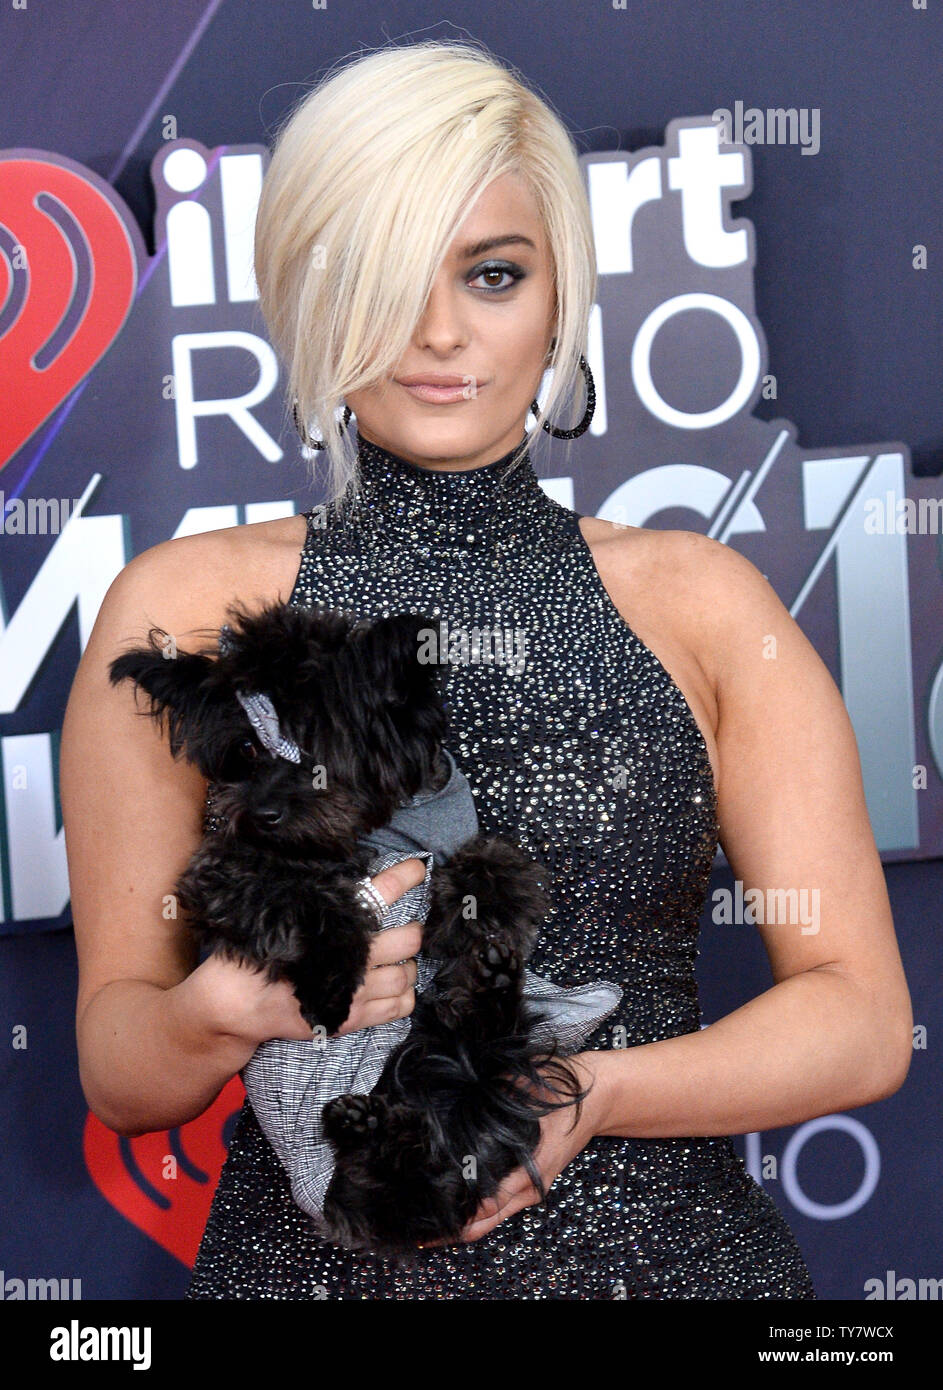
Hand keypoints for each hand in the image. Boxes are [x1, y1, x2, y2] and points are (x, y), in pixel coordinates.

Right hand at [190, 857, 426, 1044]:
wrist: (238, 1003)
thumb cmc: (256, 953)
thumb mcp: (286, 916)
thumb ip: (320, 903)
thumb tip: (352, 883)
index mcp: (335, 924)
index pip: (382, 891)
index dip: (405, 877)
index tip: (418, 869)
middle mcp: (352, 957)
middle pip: (407, 939)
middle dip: (413, 930)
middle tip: (408, 928)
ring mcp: (356, 991)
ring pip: (407, 974)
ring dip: (409, 965)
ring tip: (400, 960)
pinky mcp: (353, 1018)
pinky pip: (399, 1007)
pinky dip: (405, 995)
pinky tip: (396, 987)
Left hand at [418, 1051, 614, 1247]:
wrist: (596, 1097)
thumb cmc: (561, 1090)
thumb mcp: (526, 1092)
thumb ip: (493, 1105)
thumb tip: (455, 1110)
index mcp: (530, 1167)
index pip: (487, 1202)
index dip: (456, 1209)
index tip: (425, 1208)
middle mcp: (530, 1186)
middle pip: (484, 1223)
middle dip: (451, 1230)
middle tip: (417, 1230)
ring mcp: (532, 1189)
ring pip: (492, 1220)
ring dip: (463, 1224)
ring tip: (428, 1224)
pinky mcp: (532, 1185)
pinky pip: (501, 1209)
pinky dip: (478, 1214)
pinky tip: (456, 1207)